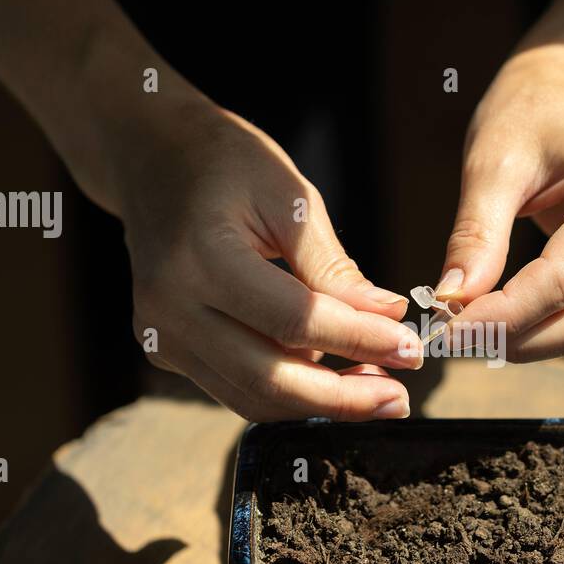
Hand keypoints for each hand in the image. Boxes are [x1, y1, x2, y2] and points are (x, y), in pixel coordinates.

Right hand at [114, 98, 420, 420]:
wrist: (152, 158)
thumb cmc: (227, 165)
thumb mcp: (289, 196)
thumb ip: (334, 267)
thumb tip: (388, 320)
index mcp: (201, 256)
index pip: (293, 319)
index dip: (358, 341)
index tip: (411, 349)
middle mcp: (171, 306)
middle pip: (269, 377)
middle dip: (343, 398)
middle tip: (399, 399)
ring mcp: (163, 335)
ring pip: (252, 396)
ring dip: (320, 405)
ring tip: (377, 393)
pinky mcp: (167, 350)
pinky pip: (236, 388)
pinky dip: (290, 394)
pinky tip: (334, 381)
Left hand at [437, 49, 563, 362]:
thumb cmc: (532, 113)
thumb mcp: (493, 161)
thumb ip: (475, 233)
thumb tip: (452, 300)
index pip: (562, 282)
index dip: (502, 317)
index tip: (446, 331)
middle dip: (517, 339)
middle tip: (452, 340)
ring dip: (529, 344)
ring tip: (470, 332)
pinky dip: (544, 331)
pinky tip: (499, 322)